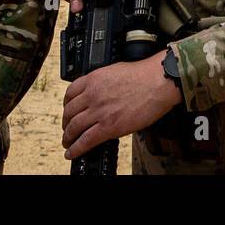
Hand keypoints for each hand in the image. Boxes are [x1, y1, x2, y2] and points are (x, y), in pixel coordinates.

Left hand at [61, 53, 182, 159]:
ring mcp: (99, 111)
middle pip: (69, 112)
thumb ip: (103, 82)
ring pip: (74, 127)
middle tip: (67, 129)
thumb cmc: (145, 75)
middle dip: (66, 123)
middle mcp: (93, 95)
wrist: (159, 81)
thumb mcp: (116, 71)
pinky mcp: (108, 126)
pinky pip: (85, 141)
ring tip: (68, 143)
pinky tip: (72, 152)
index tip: (67, 110)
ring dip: (68, 137)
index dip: (66, 105)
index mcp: (94, 79)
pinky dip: (76, 149)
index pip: (70, 93)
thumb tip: (100, 92)